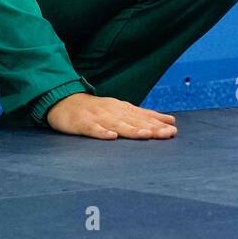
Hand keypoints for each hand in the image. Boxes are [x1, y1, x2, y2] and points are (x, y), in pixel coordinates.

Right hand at [45, 92, 177, 139]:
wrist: (64, 101)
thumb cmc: (97, 109)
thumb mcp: (122, 109)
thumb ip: (145, 116)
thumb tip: (171, 121)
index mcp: (122, 109)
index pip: (143, 117)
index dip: (158, 123)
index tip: (173, 130)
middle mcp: (113, 112)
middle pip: (134, 121)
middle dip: (151, 128)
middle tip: (168, 133)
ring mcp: (97, 117)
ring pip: (117, 124)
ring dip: (132, 130)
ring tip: (146, 135)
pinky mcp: (82, 123)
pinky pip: (93, 129)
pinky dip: (102, 133)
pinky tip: (111, 137)